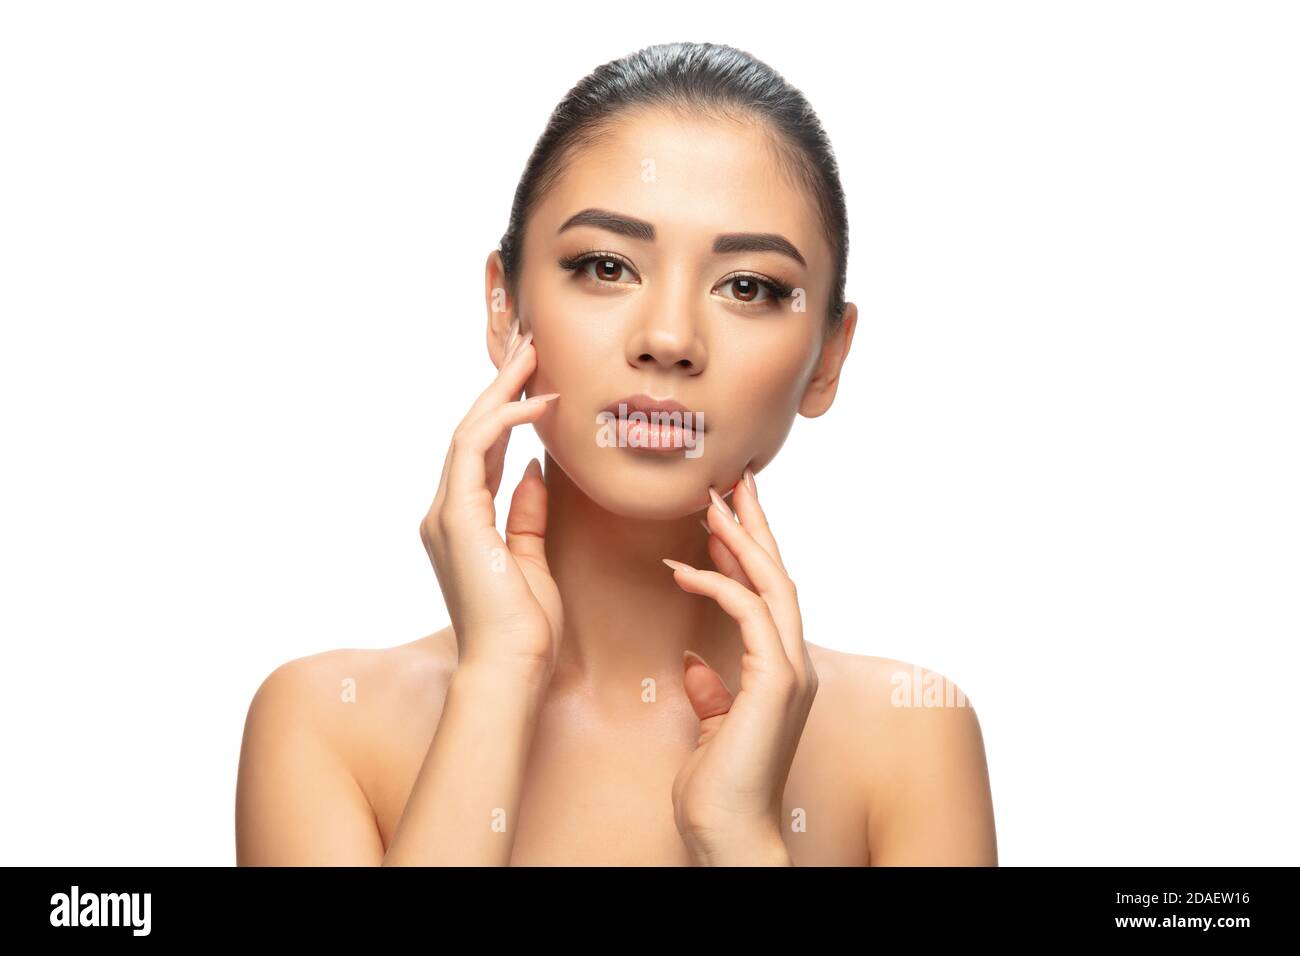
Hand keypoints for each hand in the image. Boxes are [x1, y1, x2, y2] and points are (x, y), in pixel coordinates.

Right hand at [419, 316, 563, 680]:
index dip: (506, 414)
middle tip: (529, 348)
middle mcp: (445, 513)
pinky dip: (504, 423)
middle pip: (470, 433)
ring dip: (501, 392)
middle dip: (500, 388)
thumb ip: (526, 512)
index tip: (535, 381)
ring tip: (532, 357)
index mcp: (462, 523)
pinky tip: (536, 403)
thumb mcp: (532, 557)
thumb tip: (535, 469)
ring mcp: (446, 515)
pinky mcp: (457, 518)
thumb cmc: (525, 626)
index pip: (482, 453)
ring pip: (467, 433)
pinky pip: (476, 452)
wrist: (510, 667)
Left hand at [664, 468, 816, 864]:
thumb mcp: (712, 728)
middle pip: (779, 575)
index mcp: (780, 670)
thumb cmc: (718, 788)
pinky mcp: (776, 683)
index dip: (749, 550)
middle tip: (732, 481)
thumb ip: (713, 691)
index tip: (728, 513)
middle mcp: (793, 663)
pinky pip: (749, 615)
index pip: (768, 594)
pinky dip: (718, 584)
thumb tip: (696, 663)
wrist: (728, 833)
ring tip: (712, 502)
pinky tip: (683, 567)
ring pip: (773, 585)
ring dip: (741, 539)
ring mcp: (790, 671)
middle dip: (755, 525)